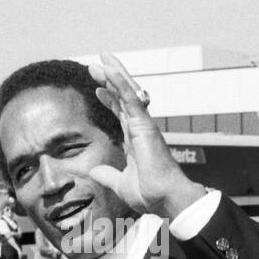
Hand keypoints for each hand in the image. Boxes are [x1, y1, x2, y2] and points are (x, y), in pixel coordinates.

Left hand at [88, 51, 205, 219]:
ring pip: (127, 92)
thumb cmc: (151, 194)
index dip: (109, 99)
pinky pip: (131, 99)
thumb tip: (94, 171)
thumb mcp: (120, 184)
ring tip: (101, 58)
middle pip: (123, 96)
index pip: (120, 113)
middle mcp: (140, 128)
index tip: (98, 89)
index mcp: (136, 139)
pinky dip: (120, 84)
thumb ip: (107, 175)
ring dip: (114, 74)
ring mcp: (143, 124)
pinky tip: (109, 71)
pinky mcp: (144, 125)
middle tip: (98, 63)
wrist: (165, 200)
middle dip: (111, 78)